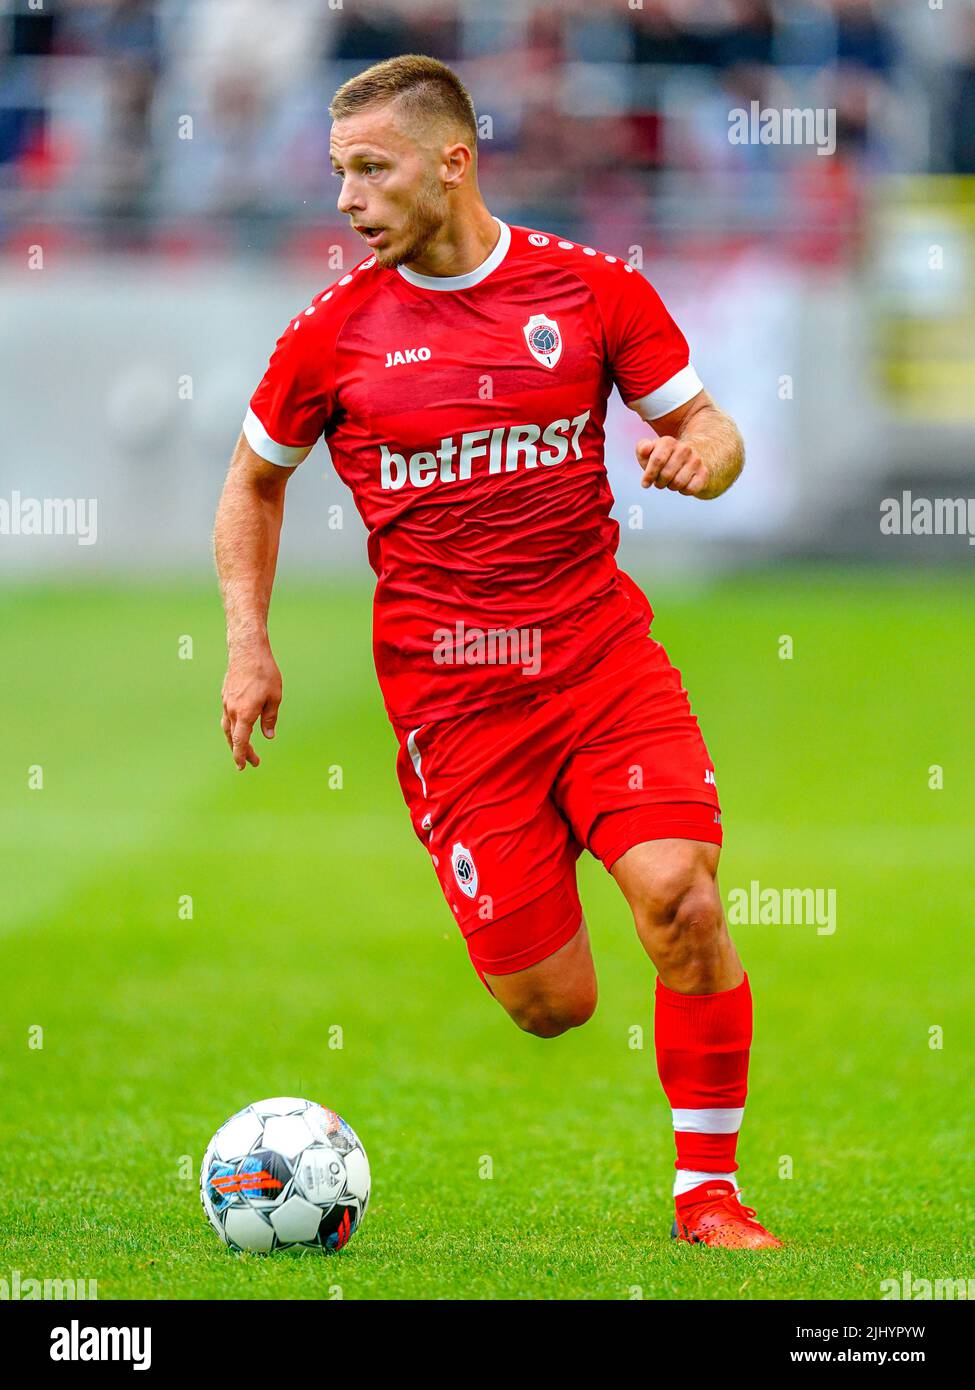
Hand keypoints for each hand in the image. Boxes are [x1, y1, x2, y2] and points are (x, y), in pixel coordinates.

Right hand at [221, 646, 281, 769]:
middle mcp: (232, 710)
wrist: (247, 650)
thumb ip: (270, 718)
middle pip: (233, 738)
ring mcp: (227, 702)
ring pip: (228, 728)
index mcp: (245, 714)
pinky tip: (240, 727)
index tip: (244, 766)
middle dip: (242, 752)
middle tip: (252, 763)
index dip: (242, 756)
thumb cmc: (264, 673)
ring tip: (244, 749)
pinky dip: (233, 726)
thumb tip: (268, 736)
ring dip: (235, 740)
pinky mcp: (226, 695)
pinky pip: (228, 716)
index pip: (240, 742)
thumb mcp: (275, 697)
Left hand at [636, 436, 709, 495]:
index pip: (657, 460)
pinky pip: (690, 489)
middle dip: (659, 482)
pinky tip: (682, 485)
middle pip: (666, 474)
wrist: (689, 460)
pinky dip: (683, 491)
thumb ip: (642, 449)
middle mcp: (684, 449)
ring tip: (671, 481)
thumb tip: (646, 449)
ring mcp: (696, 461)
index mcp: (668, 442)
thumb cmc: (664, 459)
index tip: (645, 484)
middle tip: (659, 482)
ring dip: (671, 486)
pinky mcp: (704, 473)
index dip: (649, 475)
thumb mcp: (650, 453)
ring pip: (678, 483)